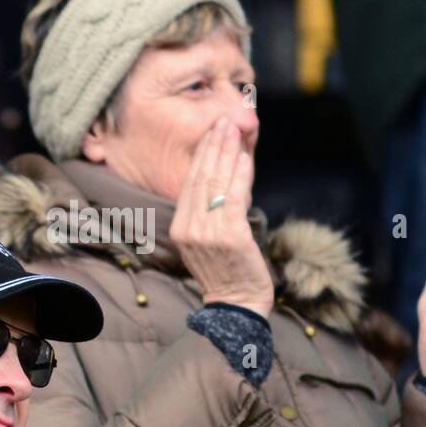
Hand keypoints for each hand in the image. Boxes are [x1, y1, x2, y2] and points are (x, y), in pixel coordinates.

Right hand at [170, 118, 273, 318]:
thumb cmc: (225, 271)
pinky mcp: (231, 236)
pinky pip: (235, 198)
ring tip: (235, 131)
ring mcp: (209, 233)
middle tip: (224, 121)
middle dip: (214, 146)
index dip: (201, 154)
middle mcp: (189, 228)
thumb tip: (221, 173)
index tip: (211, 131)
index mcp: (180, 227)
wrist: (235, 305)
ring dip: (227, 153)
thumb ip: (208, 211)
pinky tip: (245, 158)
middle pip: (201, 178)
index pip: (190, 183)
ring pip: (217, 183)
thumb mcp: (206, 240)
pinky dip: (241, 175)